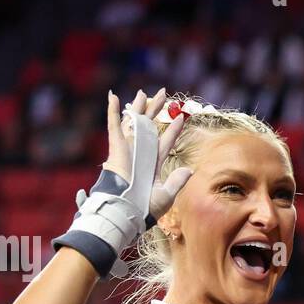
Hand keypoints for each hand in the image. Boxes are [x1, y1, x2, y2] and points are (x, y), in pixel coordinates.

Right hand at [104, 89, 192, 220]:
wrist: (127, 211)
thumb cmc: (145, 208)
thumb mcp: (166, 195)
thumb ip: (177, 181)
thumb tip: (189, 169)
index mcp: (153, 164)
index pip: (165, 142)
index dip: (172, 130)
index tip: (180, 117)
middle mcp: (141, 153)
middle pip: (149, 126)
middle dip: (156, 110)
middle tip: (163, 94)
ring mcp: (128, 148)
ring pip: (133, 122)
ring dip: (138, 106)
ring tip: (143, 93)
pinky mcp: (116, 146)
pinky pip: (114, 124)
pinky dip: (113, 110)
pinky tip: (113, 97)